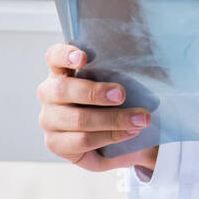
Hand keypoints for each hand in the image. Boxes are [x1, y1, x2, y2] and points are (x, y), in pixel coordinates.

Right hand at [38, 42, 157, 173]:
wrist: (124, 140)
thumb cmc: (119, 105)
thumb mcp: (119, 86)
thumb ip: (120, 75)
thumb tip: (149, 65)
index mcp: (62, 72)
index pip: (54, 57)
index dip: (65, 55)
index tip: (84, 57)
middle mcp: (50, 94)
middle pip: (63, 90)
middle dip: (95, 92)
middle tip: (122, 94)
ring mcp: (49, 120)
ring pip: (77, 119)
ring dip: (113, 119)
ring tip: (140, 119)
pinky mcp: (56, 144)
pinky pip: (83, 140)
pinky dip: (110, 136)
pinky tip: (130, 133)